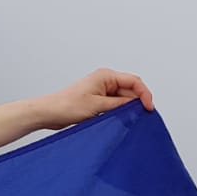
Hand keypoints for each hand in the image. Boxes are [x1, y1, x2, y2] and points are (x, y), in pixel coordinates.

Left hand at [34, 68, 154, 129]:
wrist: (48, 113)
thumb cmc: (66, 106)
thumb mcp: (98, 106)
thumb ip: (120, 105)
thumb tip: (136, 105)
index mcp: (106, 76)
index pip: (134, 81)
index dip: (145, 94)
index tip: (148, 108)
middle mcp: (105, 80)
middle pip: (130, 90)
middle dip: (136, 103)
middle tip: (140, 117)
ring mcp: (101, 90)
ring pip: (123, 99)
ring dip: (126, 109)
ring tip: (126, 119)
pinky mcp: (97, 100)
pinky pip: (114, 105)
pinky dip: (118, 112)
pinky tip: (118, 119)